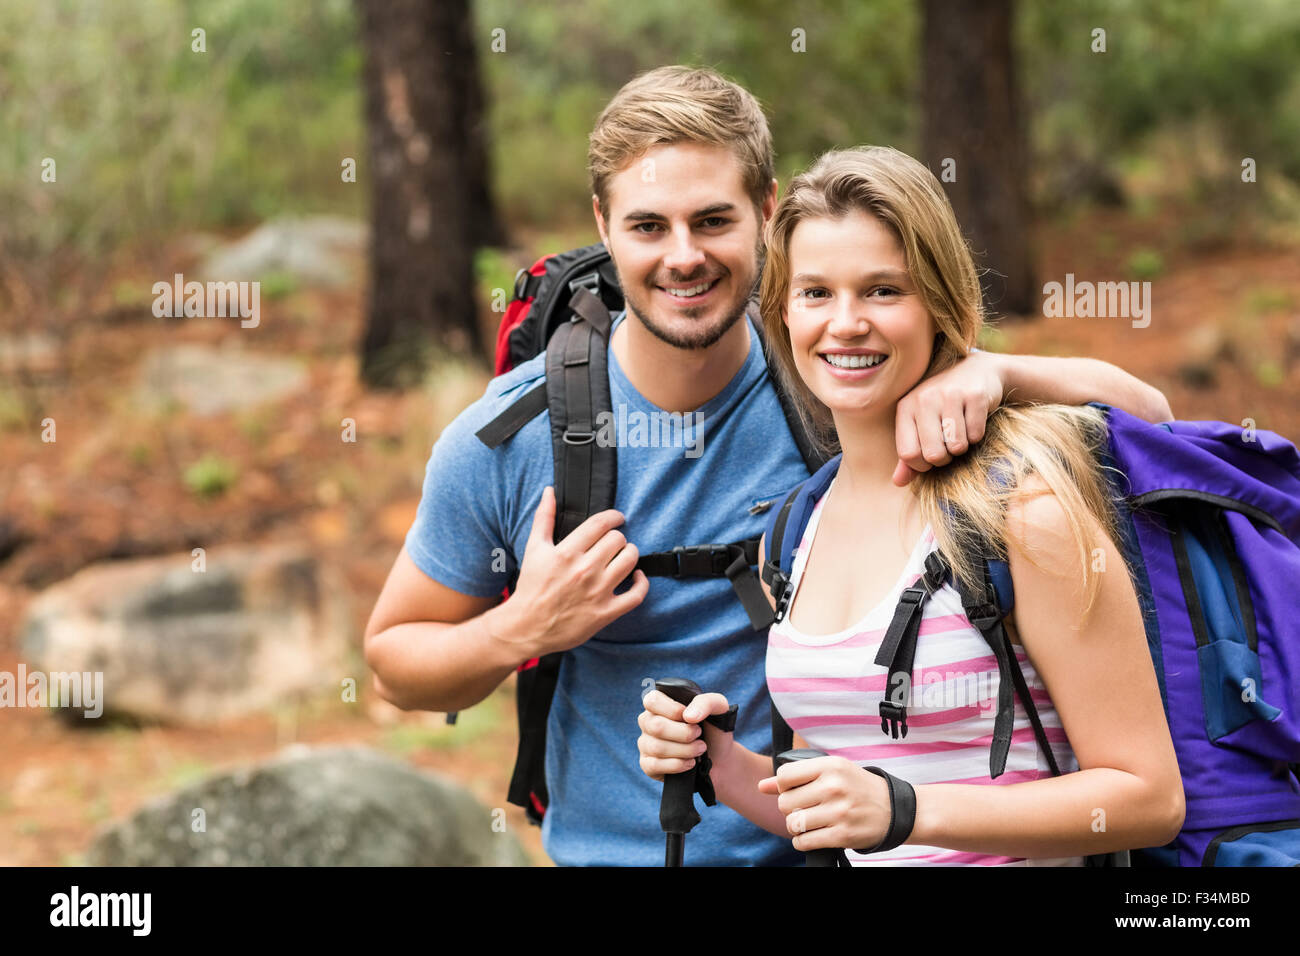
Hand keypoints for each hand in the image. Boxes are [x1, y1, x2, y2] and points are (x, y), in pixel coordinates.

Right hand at [494, 486, 647, 658]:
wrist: (526, 626)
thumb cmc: (531, 586)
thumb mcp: (534, 548)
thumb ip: (544, 518)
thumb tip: (549, 491)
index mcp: (567, 552)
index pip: (601, 524)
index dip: (613, 516)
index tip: (617, 518)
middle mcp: (584, 570)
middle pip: (617, 540)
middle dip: (618, 538)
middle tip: (614, 542)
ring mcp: (597, 592)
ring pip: (630, 560)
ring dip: (630, 554)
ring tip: (623, 555)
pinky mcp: (605, 612)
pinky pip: (636, 595)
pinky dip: (642, 583)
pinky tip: (637, 576)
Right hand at [637, 690, 734, 781]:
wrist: (719, 758)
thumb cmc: (713, 729)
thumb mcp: (718, 708)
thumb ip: (706, 702)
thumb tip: (689, 716)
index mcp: (660, 704)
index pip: (652, 700)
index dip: (673, 710)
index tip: (691, 718)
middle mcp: (648, 722)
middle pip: (656, 726)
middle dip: (684, 733)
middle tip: (700, 735)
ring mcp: (646, 744)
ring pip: (657, 747)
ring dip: (685, 750)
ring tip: (700, 749)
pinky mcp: (647, 765)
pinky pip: (654, 765)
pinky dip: (677, 765)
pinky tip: (690, 763)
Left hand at [757, 756, 891, 852]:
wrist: (894, 809)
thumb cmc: (857, 787)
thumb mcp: (832, 771)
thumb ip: (795, 776)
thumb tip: (761, 786)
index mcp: (830, 766)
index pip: (784, 776)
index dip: (784, 786)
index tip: (795, 790)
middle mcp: (834, 787)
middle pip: (785, 802)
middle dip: (790, 807)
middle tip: (804, 807)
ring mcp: (838, 812)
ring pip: (793, 823)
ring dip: (796, 826)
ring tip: (809, 821)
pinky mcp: (842, 835)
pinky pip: (804, 841)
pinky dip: (802, 840)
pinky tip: (813, 834)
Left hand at [892, 350, 1003, 485]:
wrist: (977, 372)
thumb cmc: (943, 405)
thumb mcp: (921, 424)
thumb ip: (909, 454)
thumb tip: (898, 482)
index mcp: (906, 407)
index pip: (908, 454)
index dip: (922, 465)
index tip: (931, 456)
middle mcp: (924, 399)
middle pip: (934, 454)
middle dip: (945, 458)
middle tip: (949, 445)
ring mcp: (950, 395)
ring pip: (957, 447)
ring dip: (962, 446)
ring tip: (961, 430)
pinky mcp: (975, 395)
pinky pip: (976, 435)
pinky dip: (977, 435)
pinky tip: (974, 419)